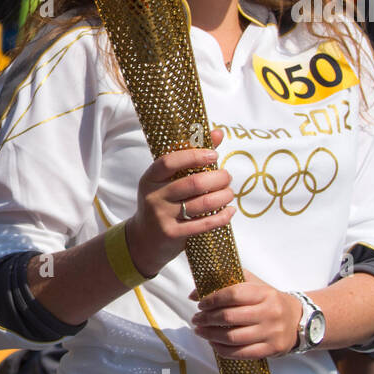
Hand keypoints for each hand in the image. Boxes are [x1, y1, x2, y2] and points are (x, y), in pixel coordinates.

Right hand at [125, 128, 234, 278]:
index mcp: (150, 179)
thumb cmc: (162, 203)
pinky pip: (204, 224)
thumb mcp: (167, 181)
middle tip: (227, 177)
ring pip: (202, 203)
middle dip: (218, 178)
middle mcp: (153, 197)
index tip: (214, 155)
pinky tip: (230, 211)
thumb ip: (191, 157)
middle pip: (193, 183)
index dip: (194, 156)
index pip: (169, 161)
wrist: (143, 240)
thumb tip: (218, 133)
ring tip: (230, 193)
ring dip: (224, 196)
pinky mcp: (172, 234)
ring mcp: (162, 217)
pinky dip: (222, 216)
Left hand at [191, 269, 300, 358]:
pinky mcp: (271, 349)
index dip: (212, 300)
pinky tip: (213, 343)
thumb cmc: (269, 301)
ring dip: (210, 335)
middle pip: (229, 317)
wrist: (299, 319)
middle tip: (196, 319)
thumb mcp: (255, 285)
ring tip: (200, 331)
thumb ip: (226, 283)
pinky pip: (241, 353)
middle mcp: (269, 313)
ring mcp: (271, 333)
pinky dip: (222, 349)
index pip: (233, 295)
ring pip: (233, 337)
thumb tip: (194, 294)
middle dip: (207, 318)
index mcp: (264, 294)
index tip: (201, 304)